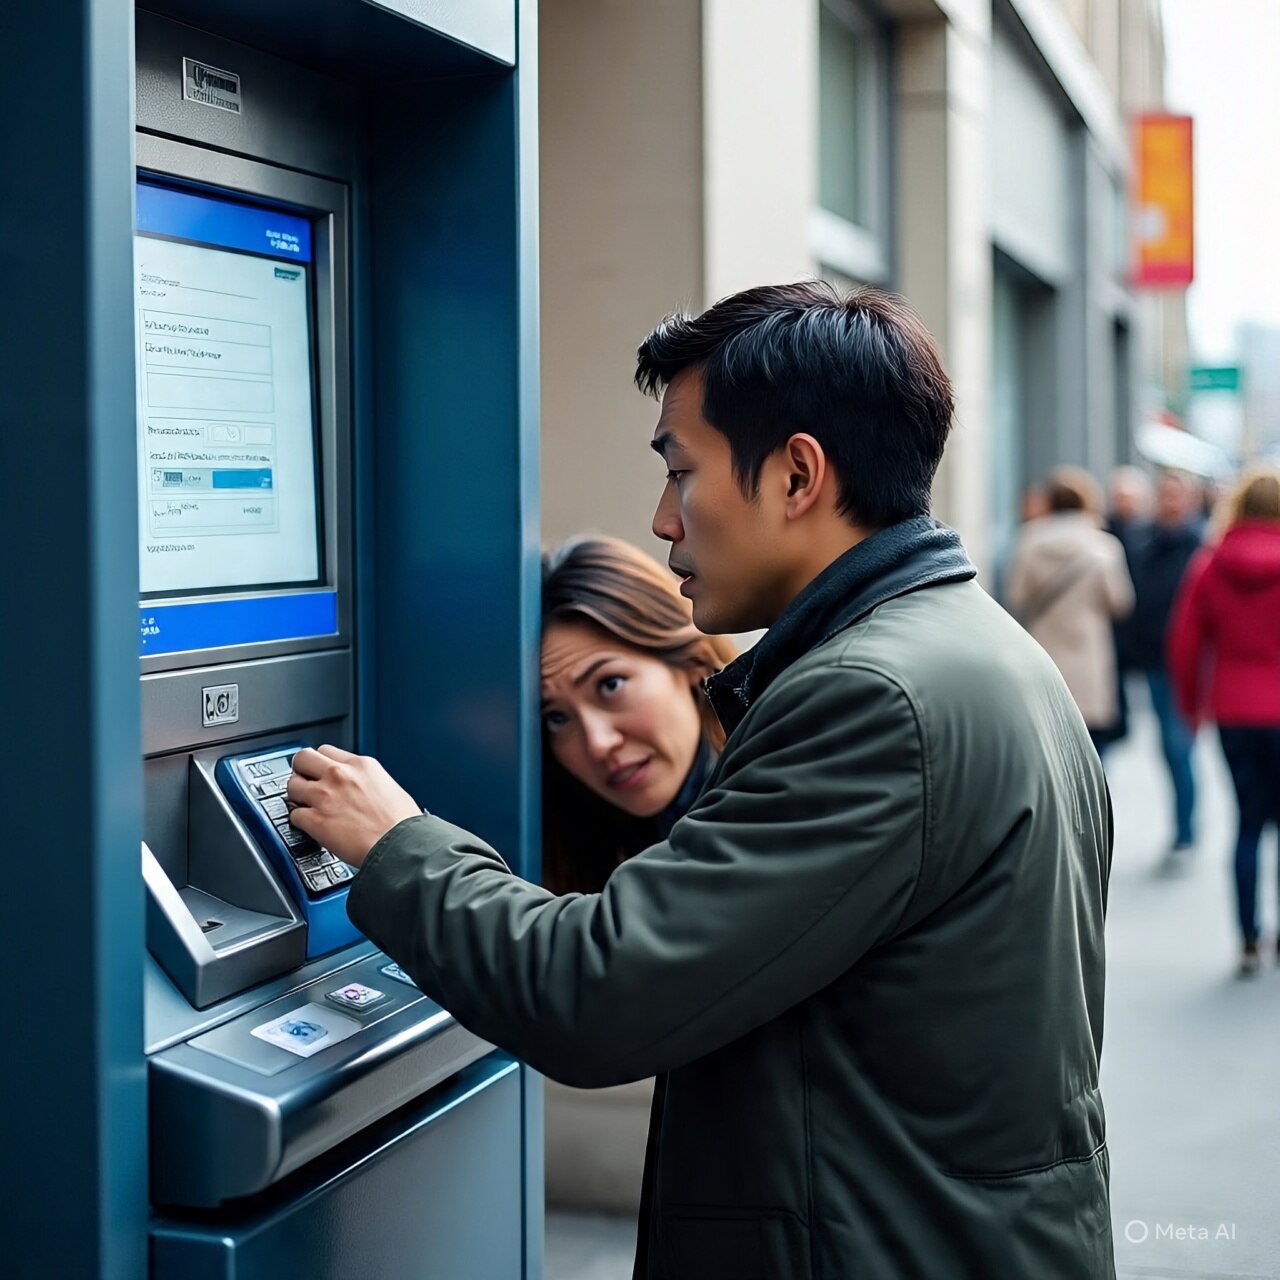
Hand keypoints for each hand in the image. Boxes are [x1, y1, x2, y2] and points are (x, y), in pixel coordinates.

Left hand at [287, 745, 421, 869]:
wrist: (400, 846)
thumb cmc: (402, 823)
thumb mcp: (389, 787)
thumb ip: (366, 781)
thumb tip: (358, 787)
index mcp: (361, 765)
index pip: (326, 750)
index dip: (321, 762)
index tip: (321, 771)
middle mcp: (340, 775)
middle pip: (303, 758)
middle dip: (301, 771)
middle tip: (305, 783)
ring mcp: (325, 797)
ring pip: (292, 785)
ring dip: (296, 796)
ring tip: (305, 805)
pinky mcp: (316, 820)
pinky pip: (294, 815)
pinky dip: (300, 821)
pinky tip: (310, 826)